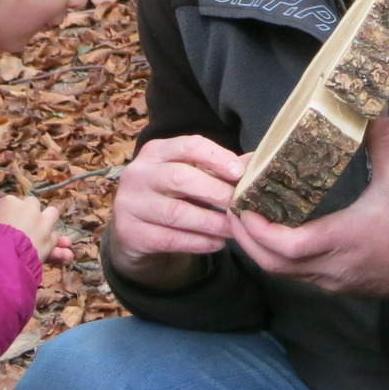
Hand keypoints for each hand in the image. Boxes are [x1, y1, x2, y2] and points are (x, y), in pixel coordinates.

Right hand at [0, 194, 71, 264]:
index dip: (13, 213)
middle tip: (26, 225)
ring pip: (52, 214)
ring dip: (48, 222)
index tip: (9, 222)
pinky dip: (53, 243)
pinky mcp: (50, 238)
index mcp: (9, 202)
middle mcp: (28, 208)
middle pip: (33, 204)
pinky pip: (55, 237)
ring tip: (43, 232)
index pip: (14, 202)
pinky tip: (52, 249)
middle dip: (31, 213)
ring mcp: (42, 222)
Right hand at [103, 134, 245, 289]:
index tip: (240, 172)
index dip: (216, 157)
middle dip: (215, 192)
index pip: (188, 146)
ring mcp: (131, 203)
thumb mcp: (189, 175)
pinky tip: (216, 243)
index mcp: (156, 151)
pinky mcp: (131, 233)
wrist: (133, 230)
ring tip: (233, 229)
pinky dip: (198, 242)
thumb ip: (219, 169)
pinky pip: (170, 239)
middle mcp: (139, 174)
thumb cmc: (170, 195)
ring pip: (176, 213)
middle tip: (239, 205)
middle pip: (180, 178)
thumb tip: (257, 162)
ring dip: (211, 223)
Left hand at [230, 116, 388, 299]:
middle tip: (233, 208)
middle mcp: (332, 266)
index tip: (244, 206)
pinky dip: (276, 257)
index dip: (259, 230)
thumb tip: (372, 102)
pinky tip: (271, 233)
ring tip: (246, 217)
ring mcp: (331, 281)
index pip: (289, 246)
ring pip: (281, 273)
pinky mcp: (335, 286)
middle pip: (273, 264)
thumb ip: (382, 139)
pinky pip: (295, 276)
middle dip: (246, 239)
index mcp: (344, 238)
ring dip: (258, 249)